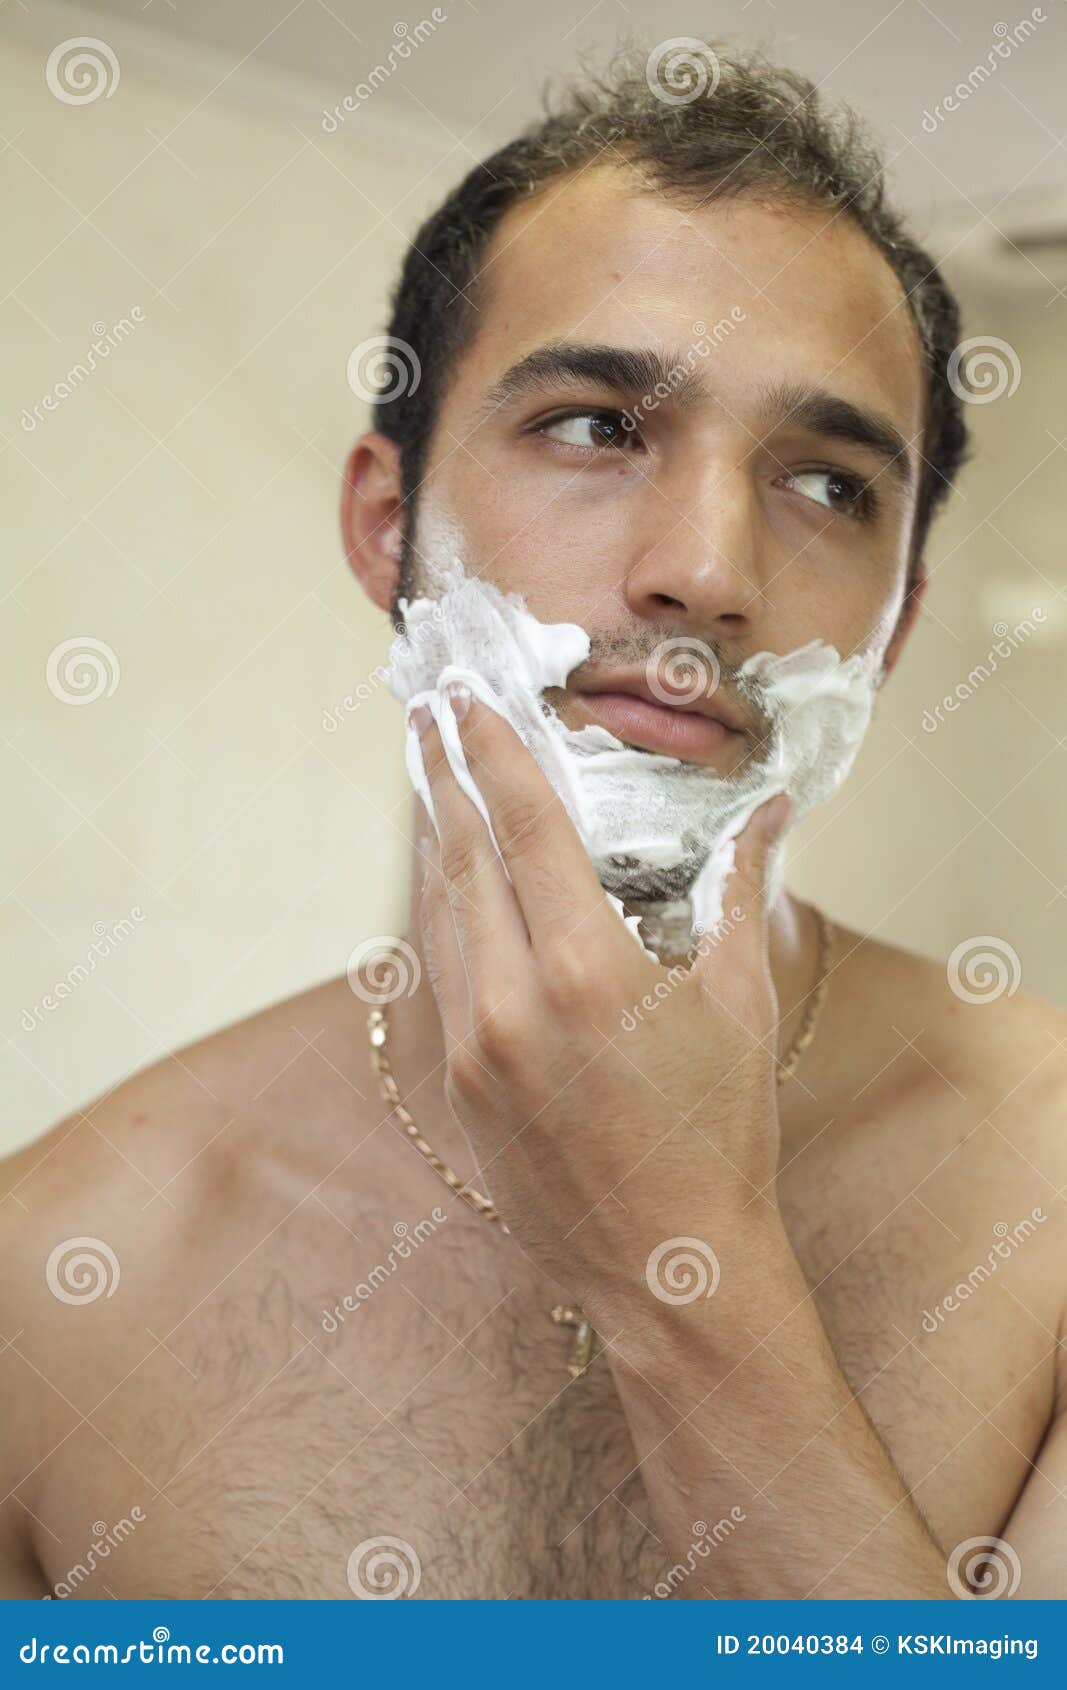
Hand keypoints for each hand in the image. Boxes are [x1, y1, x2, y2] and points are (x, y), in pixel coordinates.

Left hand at [412, 682, 792, 1311]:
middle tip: (426, 716)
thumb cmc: (720, 1134)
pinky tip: (443, 886)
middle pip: (460, 858)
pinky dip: (438, 914)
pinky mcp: (456, 1087)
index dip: (493, 752)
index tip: (466, 700)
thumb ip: (738, 890)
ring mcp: (472, 1048)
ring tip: (428, 782)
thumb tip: (767, 811)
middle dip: (442, 777)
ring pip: (436, 915)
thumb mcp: (741, 1003)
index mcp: (585, 969)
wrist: (669, 1270)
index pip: (523, 827)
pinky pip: (438, 974)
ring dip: (431, 841)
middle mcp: (510, 1001)